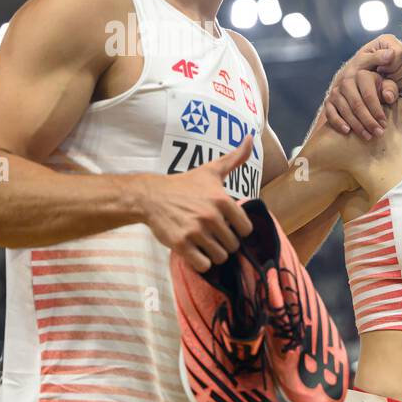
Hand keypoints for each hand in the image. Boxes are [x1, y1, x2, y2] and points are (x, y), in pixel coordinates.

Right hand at [141, 135, 255, 272]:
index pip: (246, 229)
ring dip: (213, 254)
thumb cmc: (185, 185)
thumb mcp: (212, 170)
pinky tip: (195, 252)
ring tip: (204, 243)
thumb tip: (250, 137)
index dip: (237, 230)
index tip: (226, 225)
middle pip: (233, 245)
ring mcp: (196, 231)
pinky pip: (203, 265)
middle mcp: (211, 216)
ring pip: (220, 257)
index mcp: (223, 200)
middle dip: (224, 243)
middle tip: (212, 235)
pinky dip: (201, 263)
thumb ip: (235, 158)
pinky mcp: (181, 244)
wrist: (151, 196)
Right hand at [323, 34, 401, 139]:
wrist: (358, 84)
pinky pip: (330, 113)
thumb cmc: (377, 86)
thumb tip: (388, 96)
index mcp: (362, 74)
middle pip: (357, 105)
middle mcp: (346, 82)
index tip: (385, 123)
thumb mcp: (386, 83)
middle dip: (369, 121)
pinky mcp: (329, 101)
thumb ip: (390, 87)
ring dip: (357, 125)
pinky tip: (347, 131)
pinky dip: (338, 122)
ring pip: (345, 110)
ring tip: (368, 136)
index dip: (377, 111)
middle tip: (378, 133)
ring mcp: (336, 91)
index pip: (369, 95)